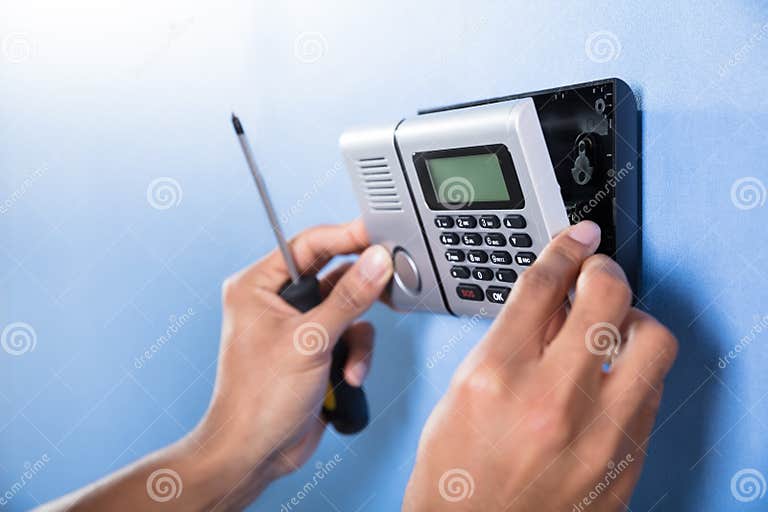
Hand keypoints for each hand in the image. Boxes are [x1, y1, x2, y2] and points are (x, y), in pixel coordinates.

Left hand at [41, 220, 392, 511]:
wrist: (256, 452)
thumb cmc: (257, 399)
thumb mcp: (310, 340)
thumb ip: (349, 297)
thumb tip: (377, 261)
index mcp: (259, 285)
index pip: (309, 244)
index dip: (346, 236)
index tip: (378, 235)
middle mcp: (277, 300)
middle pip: (334, 274)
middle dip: (359, 292)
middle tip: (388, 283)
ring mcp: (299, 326)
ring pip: (349, 308)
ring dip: (357, 336)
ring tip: (350, 361)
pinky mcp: (316, 349)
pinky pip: (350, 335)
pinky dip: (355, 355)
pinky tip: (348, 377)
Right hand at [403, 221, 677, 511]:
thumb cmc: (455, 474)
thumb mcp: (461, 392)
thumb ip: (508, 338)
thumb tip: (549, 299)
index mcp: (497, 376)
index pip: (542, 285)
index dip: (563, 250)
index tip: (576, 239)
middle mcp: (552, 400)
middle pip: (607, 296)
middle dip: (604, 270)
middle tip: (596, 274)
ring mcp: (597, 434)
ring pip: (651, 339)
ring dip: (633, 319)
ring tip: (613, 326)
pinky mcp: (625, 461)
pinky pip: (653, 391)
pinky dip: (636, 369)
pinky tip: (613, 374)